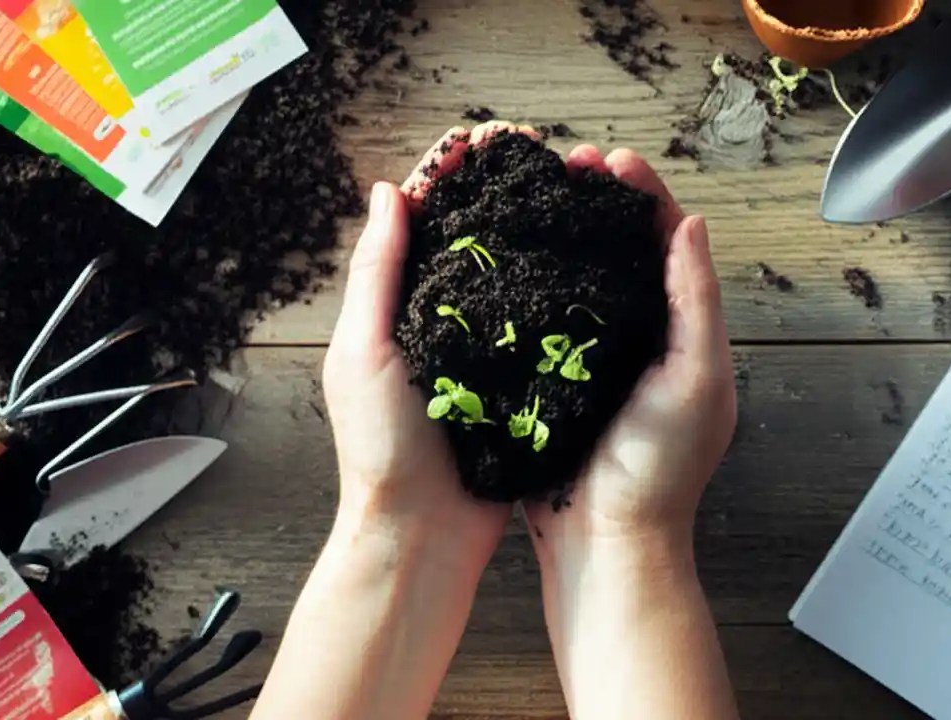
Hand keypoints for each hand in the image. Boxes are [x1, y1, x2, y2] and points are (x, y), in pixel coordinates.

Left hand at [321, 122, 535, 568]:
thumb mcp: (365, 350)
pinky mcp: (513, 375)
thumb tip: (387, 191)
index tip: (489, 136)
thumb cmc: (383, 447)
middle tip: (543, 155)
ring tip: (569, 191)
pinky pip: (535, 319)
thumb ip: (377, 273)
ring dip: (532, 229)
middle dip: (501, 188)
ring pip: (507, 271)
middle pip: (469, 235)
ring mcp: (479, 345)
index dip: (450, 171)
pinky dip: (555, 284)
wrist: (424, 532)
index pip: (419, 217)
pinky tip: (585, 257)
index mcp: (394, 303)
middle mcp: (438, 316)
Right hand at [524, 144, 736, 549]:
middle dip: (597, 204)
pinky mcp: (552, 380)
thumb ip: (695, 302)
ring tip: (534, 198)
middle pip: (621, 253)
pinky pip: (544, 319)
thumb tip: (691, 223)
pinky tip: (505, 259)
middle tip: (564, 167)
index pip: (666, 246)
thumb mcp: (694, 379)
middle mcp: (640, 339)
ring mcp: (593, 358)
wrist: (604, 544)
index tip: (609, 160)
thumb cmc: (657, 470)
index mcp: (680, 333)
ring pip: (580, 280)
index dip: (642, 197)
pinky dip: (531, 283)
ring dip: (562, 236)